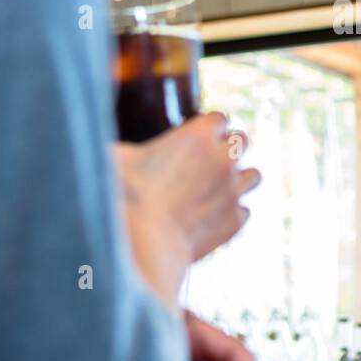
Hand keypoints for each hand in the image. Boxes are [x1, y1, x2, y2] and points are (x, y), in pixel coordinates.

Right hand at [115, 113, 260, 304]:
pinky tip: (212, 217)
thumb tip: (107, 144)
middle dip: (229, 147)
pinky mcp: (235, 220)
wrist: (145, 243)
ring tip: (218, 188)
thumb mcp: (115, 158)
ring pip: (254, 175)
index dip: (209, 127)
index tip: (197, 137)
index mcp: (198, 135)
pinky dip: (232, 213)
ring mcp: (233, 191)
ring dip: (239, 178)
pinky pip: (245, 211)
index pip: (219, 118)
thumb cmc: (125, 196)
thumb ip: (123, 147)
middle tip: (209, 161)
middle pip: (243, 140)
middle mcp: (223, 158)